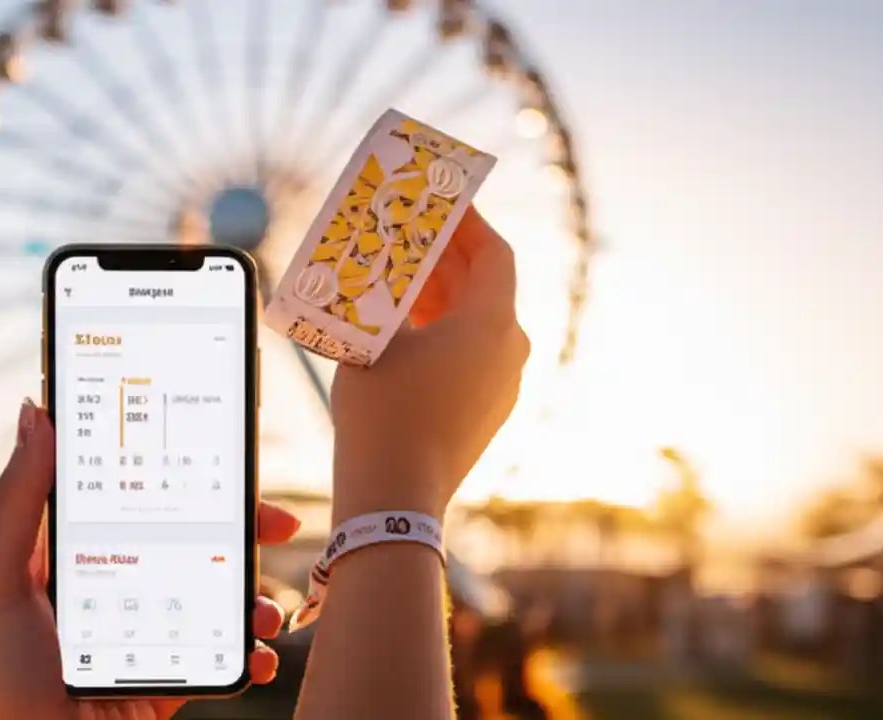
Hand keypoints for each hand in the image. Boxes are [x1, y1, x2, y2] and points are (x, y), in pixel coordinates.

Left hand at [0, 400, 299, 719]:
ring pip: (219, 594)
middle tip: (277, 523)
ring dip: (256, 593)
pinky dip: (253, 652)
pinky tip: (259, 654)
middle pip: (194, 538)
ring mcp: (151, 632)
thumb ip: (17, 499)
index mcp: (79, 552)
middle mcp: (120, 584)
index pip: (139, 494)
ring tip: (265, 608)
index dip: (183, 471)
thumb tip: (36, 414)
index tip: (222, 453)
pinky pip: (225, 655)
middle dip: (242, 529)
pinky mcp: (171, 677)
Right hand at [330, 207, 527, 521]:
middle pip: (484, 288)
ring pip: (475, 324)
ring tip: (396, 275)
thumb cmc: (383, 411)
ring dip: (439, 296)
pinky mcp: (484, 414)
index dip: (468, 222)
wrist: (393, 497)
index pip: (493, 254)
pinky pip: (469, 356)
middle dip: (446, 258)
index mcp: (494, 325)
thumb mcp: (373, 338)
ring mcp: (501, 387)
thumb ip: (383, 295)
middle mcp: (510, 353)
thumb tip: (377, 268)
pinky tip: (401, 327)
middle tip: (409, 233)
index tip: (443, 201)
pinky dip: (441, 333)